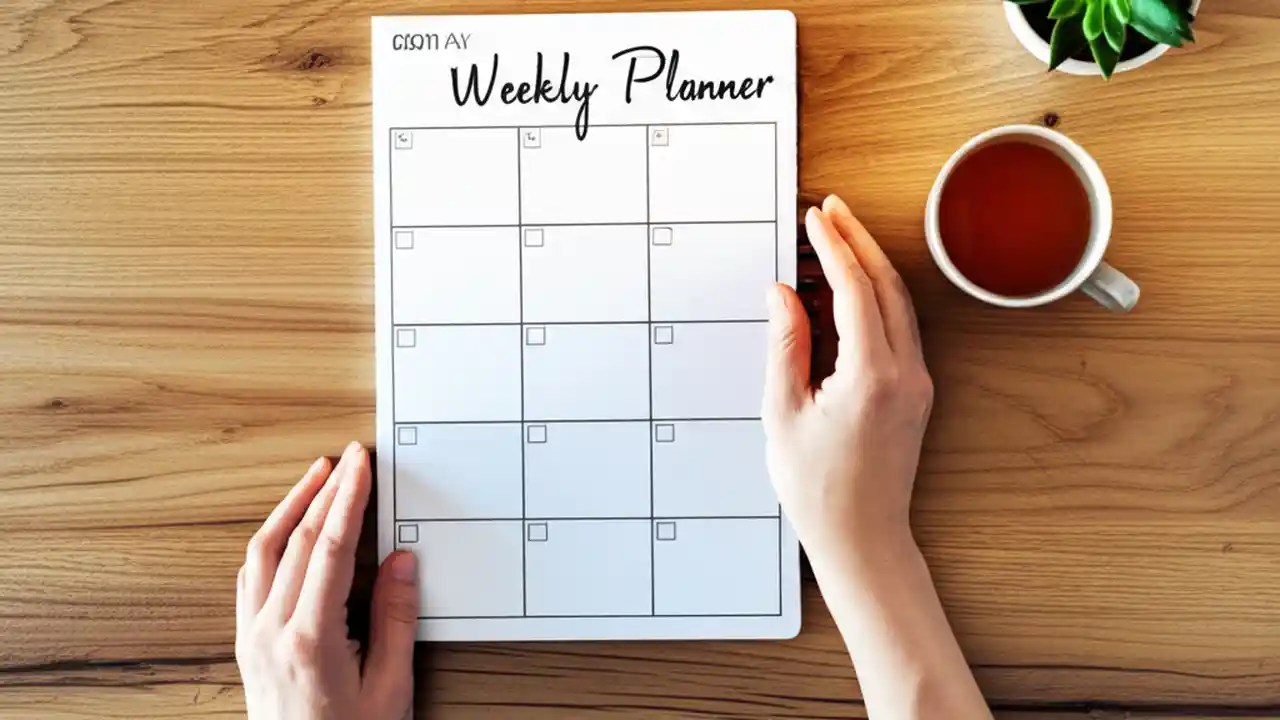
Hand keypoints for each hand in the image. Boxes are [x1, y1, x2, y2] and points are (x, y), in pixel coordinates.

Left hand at [236, 442, 418, 719]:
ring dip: (291, 508)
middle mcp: (271, 632)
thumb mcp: (390, 689)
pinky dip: (271, 541)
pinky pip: (250, 577)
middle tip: (348, 459)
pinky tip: (287, 529)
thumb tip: (403, 563)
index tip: (361, 465)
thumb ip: (396, 621)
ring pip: (263, 552)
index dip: (349, 499)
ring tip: (316, 477)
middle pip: (298, 541)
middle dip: (326, 491)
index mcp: (310, 640)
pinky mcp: (245, 644)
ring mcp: (251, 637)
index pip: (333, 549)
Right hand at [762, 194, 932, 563]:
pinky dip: (875, 298)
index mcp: (872, 377)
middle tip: (830, 210)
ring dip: (869, 266)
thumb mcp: (783, 413)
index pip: (856, 290)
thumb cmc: (818, 489)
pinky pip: (899, 328)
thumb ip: (784, 345)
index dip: (834, 248)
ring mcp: (917, 382)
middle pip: (888, 285)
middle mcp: (906, 373)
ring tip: (835, 239)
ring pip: (899, 304)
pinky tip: (847, 289)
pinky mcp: (915, 392)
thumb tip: (782, 293)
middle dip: (859, 241)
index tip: (815, 218)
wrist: (863, 538)